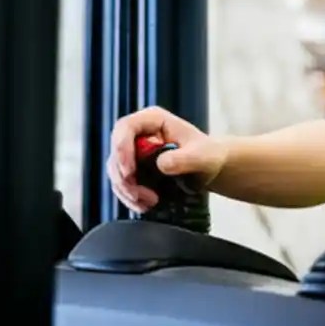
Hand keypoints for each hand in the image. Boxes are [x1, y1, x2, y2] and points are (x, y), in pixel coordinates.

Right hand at [106, 106, 227, 213]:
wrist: (208, 168)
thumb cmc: (207, 155)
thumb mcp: (202, 156)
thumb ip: (184, 158)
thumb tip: (161, 164)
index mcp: (154, 119)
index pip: (126, 127)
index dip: (121, 149)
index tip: (129, 173)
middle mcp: (140, 133)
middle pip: (116, 152)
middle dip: (125, 178)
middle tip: (141, 196)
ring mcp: (134, 151)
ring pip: (116, 170)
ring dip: (127, 191)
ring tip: (149, 203)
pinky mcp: (133, 168)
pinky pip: (122, 183)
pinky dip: (130, 197)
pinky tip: (145, 206)